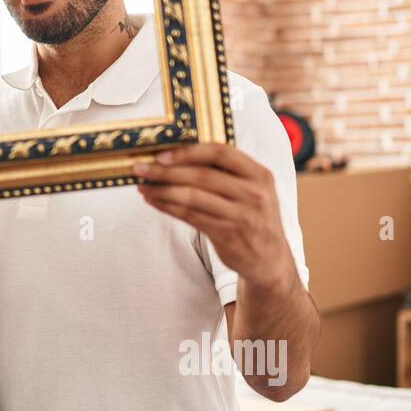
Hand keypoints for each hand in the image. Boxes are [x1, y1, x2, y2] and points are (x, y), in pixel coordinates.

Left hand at [132, 143, 295, 295]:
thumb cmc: (252, 216)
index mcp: (259, 174)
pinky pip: (190, 217)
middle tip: (141, 168)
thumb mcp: (252, 189)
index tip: (161, 154)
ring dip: (162, 190)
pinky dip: (168, 207)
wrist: (269, 258)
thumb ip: (225, 172)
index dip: (188, 152)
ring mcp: (241, 215)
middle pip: (202, 175)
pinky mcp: (227, 235)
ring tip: (143, 187)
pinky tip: (154, 202)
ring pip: (192, 197)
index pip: (220, 152)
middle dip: (166, 171)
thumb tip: (177, 155)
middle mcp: (253, 193)